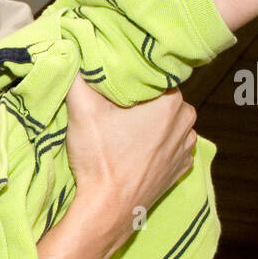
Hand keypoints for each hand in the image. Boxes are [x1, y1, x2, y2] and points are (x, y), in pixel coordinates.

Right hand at [60, 76, 196, 247]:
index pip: (152, 75)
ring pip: (166, 121)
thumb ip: (77, 74)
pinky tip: (133, 152)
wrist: (107, 210)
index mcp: (171, 100)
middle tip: (111, 111)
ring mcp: (187, 147)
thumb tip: (70, 48)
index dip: (130, 79)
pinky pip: (170, 146)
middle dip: (139, 101)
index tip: (110, 88)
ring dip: (148, 124)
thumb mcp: (81, 109)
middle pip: (160, 97)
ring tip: (121, 133)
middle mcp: (187, 120)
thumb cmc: (98, 159)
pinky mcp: (181, 169)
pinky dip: (155, 146)